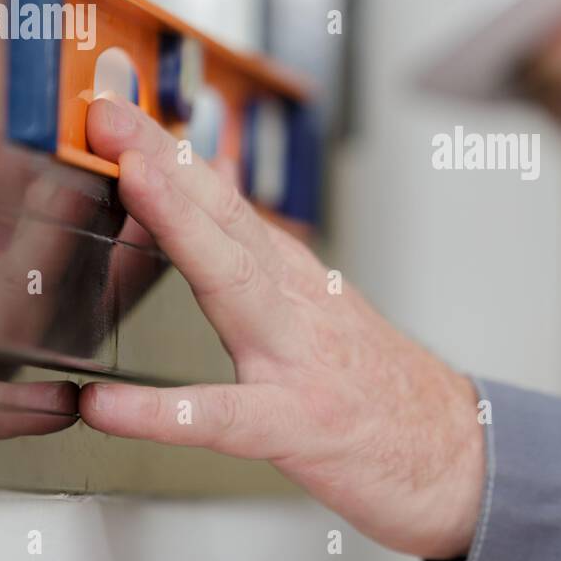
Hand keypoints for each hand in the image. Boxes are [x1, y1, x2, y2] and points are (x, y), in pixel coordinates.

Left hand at [77, 95, 483, 557]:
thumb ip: (260, 249)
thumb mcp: (318, 304)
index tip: (115, 110)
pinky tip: (108, 405)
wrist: (452, 450)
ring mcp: (298, 359)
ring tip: (131, 183)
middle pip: (227, 218)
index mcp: (292, 277)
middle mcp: (295, 302)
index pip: (225, 199)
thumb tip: (219, 179)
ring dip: (183, 226)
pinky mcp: (299, 424)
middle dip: (166, 160)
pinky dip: (163, 412)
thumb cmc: (379, 385)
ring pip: (235, 283)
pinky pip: (225, 416)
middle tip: (110, 113)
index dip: (167, 151)